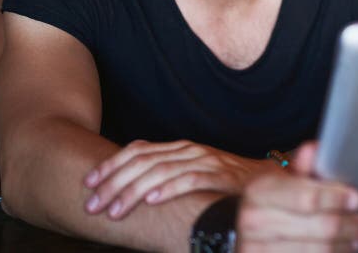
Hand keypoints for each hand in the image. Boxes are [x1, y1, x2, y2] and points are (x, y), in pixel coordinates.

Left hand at [83, 139, 266, 218]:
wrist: (270, 182)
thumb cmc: (227, 183)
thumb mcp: (193, 173)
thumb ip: (168, 173)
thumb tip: (132, 186)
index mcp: (180, 148)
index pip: (138, 150)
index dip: (110, 165)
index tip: (88, 182)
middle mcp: (190, 151)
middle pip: (143, 161)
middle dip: (113, 183)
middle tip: (92, 204)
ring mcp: (206, 162)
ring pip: (161, 171)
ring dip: (133, 191)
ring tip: (114, 210)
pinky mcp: (221, 177)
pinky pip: (190, 180)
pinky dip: (168, 189)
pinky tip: (151, 201)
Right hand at [237, 142, 357, 251]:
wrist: (234, 230)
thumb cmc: (265, 202)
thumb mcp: (279, 179)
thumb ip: (301, 167)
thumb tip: (315, 149)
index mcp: (259, 192)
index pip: (307, 198)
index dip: (335, 198)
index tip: (355, 198)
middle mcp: (254, 222)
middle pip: (318, 228)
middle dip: (347, 226)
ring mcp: (256, 249)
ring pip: (317, 252)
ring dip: (342, 246)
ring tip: (354, 239)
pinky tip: (339, 251)